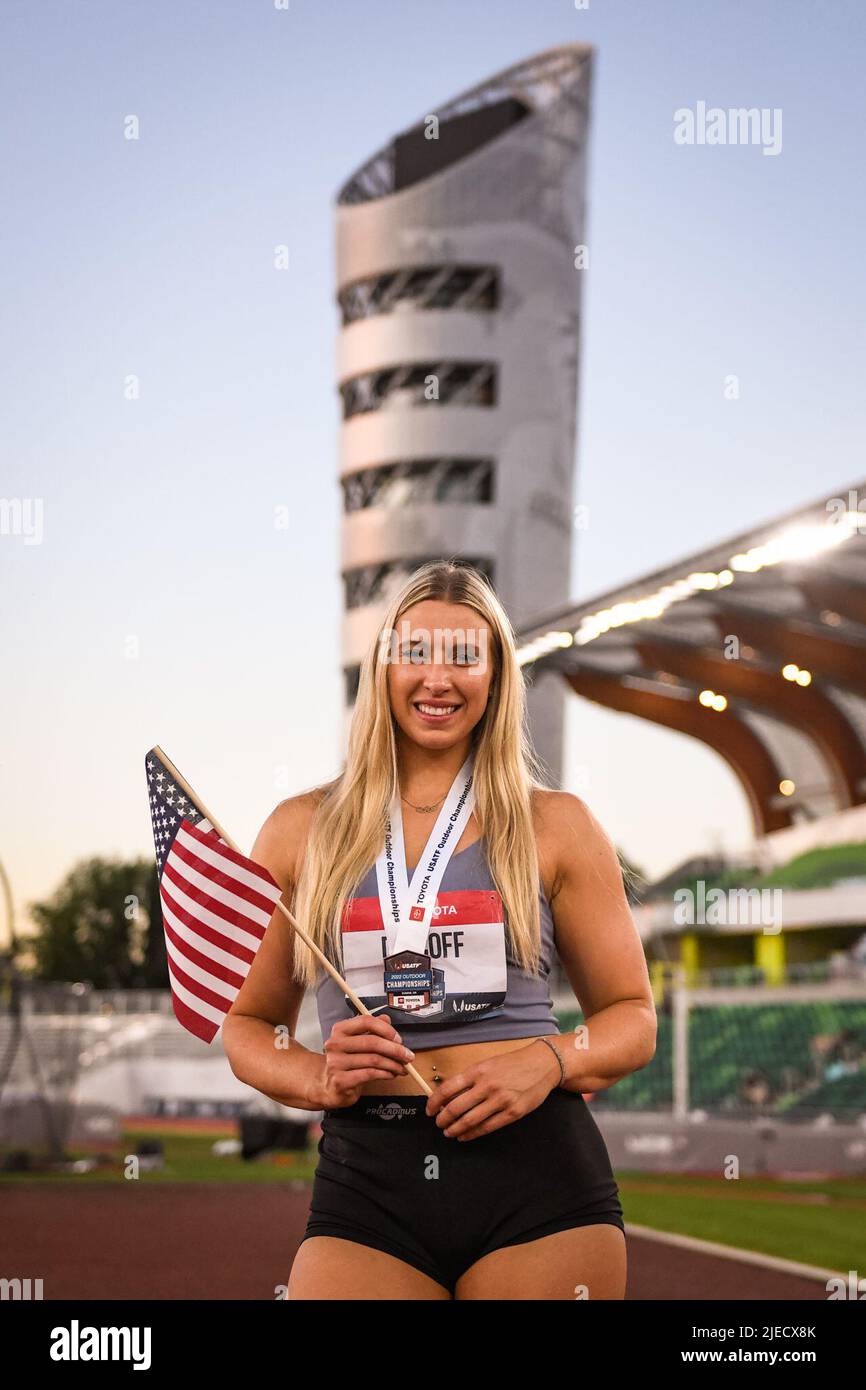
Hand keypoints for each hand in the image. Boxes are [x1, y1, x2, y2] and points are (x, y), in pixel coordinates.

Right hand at [317, 1013, 415, 1108]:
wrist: (328, 1085)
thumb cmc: (346, 1062)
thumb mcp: (358, 1042)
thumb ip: (371, 1029)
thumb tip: (387, 1019)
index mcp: (340, 1030)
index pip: (366, 1021)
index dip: (385, 1029)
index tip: (398, 1039)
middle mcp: (335, 1044)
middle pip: (372, 1042)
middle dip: (395, 1049)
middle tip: (408, 1056)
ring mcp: (336, 1063)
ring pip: (373, 1060)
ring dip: (393, 1064)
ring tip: (402, 1068)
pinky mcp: (340, 1080)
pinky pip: (370, 1074)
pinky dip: (385, 1074)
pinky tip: (391, 1074)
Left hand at [424, 1039, 560, 1140]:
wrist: (542, 1065)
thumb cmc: (514, 1063)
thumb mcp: (488, 1063)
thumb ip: (470, 1078)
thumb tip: (449, 1094)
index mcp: (478, 1071)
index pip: (448, 1088)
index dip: (434, 1102)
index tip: (430, 1110)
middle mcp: (487, 1086)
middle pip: (456, 1108)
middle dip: (443, 1119)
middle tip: (438, 1123)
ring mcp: (500, 1101)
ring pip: (470, 1121)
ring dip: (455, 1129)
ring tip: (449, 1132)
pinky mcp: (512, 1113)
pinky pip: (487, 1128)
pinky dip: (472, 1134)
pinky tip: (465, 1136)